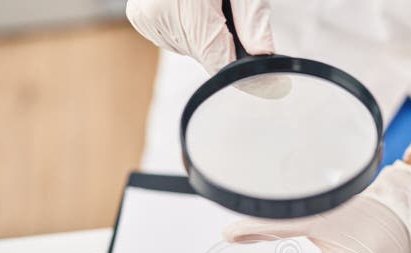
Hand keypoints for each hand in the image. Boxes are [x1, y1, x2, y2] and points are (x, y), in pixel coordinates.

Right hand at [126, 0, 274, 75]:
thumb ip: (252, 18)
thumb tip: (263, 56)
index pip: (214, 55)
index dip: (242, 73)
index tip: (270, 86)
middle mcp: (156, 10)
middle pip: (203, 54)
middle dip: (225, 44)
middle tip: (229, 12)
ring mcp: (144, 16)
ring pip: (190, 50)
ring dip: (208, 37)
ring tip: (208, 3)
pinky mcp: (140, 17)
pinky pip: (175, 40)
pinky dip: (190, 31)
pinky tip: (193, 6)